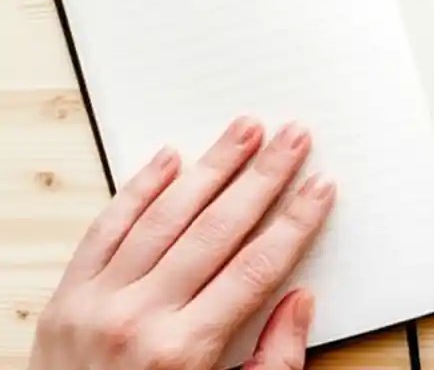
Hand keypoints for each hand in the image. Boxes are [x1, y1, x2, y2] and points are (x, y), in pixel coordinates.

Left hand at [29, 118, 335, 369]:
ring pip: (165, 216)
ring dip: (211, 166)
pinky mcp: (67, 296)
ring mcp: (97, 302)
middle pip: (217, 229)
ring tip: (244, 131)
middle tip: (293, 138)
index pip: (257, 267)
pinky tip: (169, 159)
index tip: (321, 188)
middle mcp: (139, 318)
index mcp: (184, 351)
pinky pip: (106, 228)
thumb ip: (274, 361)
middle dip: (264, 177)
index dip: (296, 221)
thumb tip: (300, 301)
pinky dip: (138, 189)